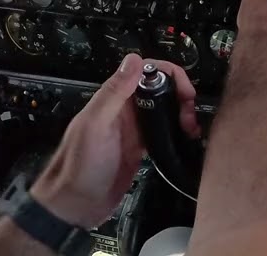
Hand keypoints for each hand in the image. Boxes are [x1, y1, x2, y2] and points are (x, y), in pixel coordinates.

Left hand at [30, 54, 199, 227]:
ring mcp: (133, 130)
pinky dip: (177, 130)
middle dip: (180, 94)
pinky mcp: (140, 148)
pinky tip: (186, 137)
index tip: (184, 90)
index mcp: (113, 101)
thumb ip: (114, 93)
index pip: (146, 72)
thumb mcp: (96, 126)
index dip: (169, 74)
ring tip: (191, 127)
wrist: (74, 206)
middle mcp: (124, 111)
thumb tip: (133, 60)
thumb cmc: (79, 168)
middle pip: (160, 89)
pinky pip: (163, 130)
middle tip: (190, 112)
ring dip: (181, 112)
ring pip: (164, 109)